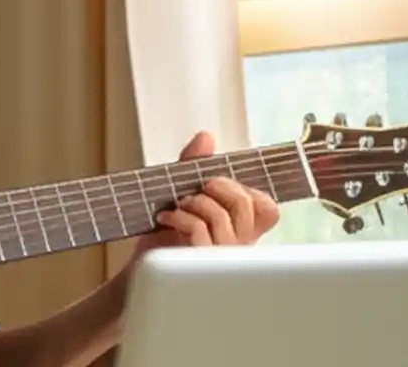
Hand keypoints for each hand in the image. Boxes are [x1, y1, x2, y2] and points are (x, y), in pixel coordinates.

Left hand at [134, 131, 279, 254]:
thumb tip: (206, 137)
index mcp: (242, 231)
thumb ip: (194, 165)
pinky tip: (166, 218)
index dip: (247, 190)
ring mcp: (221, 258)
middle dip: (216, 186)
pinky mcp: (199, 264)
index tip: (216, 185)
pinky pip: (201, 231)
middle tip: (194, 191)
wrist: (139, 271)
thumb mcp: (180, 194)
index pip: (268, 209)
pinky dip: (180, 217)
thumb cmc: (163, 236)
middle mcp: (238, 246)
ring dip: (193, 203)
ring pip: (222, 217)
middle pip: (247, 203)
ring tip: (177, 207)